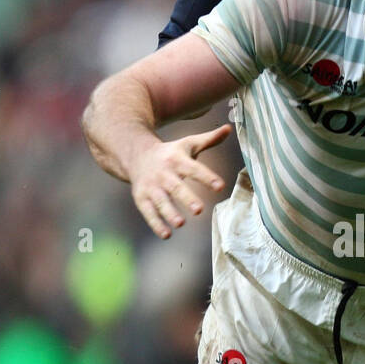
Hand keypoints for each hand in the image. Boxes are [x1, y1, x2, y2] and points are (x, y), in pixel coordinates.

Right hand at [129, 123, 232, 238]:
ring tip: (181, 224)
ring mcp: (151, 187)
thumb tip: (229, 128)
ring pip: (161, 201)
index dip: (207, 177)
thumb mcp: (187, 144)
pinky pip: (148, 212)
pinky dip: (156, 224)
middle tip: (199, 210)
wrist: (135, 154)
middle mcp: (164, 174)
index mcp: (177, 160)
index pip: (194, 169)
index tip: (220, 186)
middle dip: (187, 198)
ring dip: (169, 213)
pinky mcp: (141, 198)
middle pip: (176, 187)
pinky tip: (167, 234)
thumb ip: (209, 139)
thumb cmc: (169, 153)